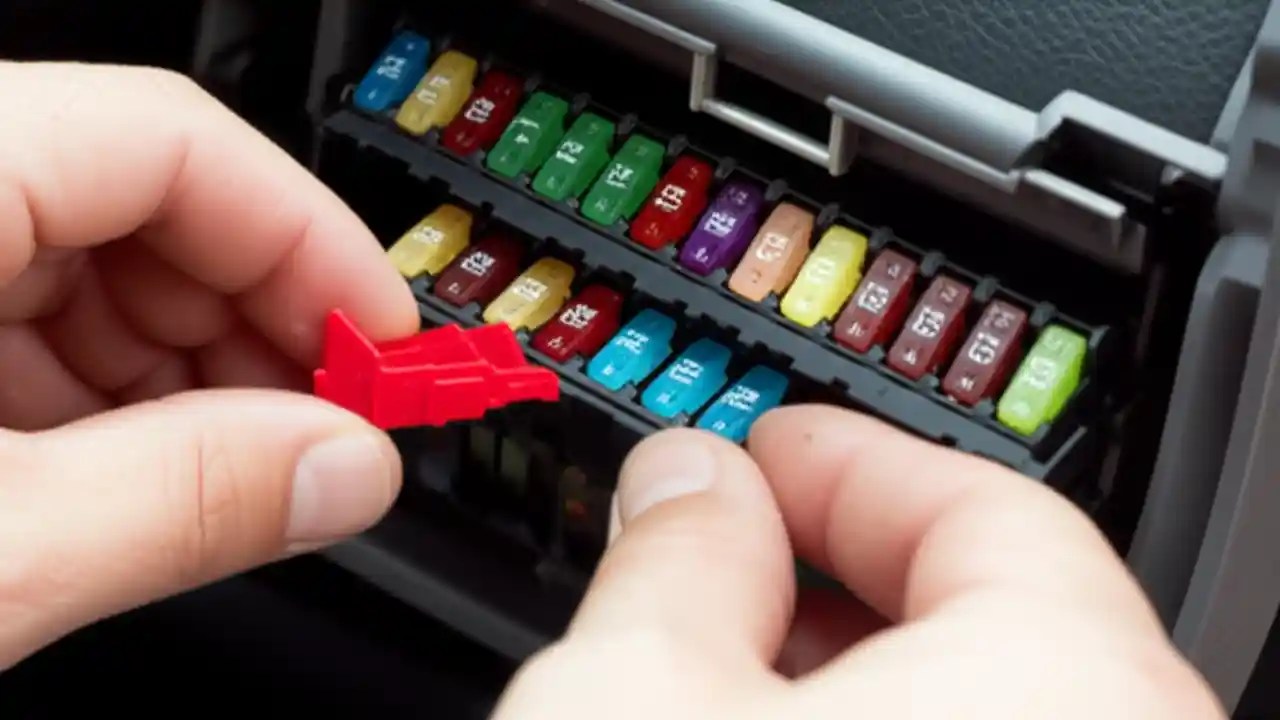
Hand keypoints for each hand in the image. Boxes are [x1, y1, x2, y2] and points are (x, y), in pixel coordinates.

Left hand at [0, 62, 418, 667]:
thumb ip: (183, 501)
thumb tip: (346, 471)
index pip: (173, 140)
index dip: (311, 242)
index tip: (384, 346)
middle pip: (142, 202)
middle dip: (259, 324)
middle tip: (329, 428)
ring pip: (87, 266)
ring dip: (187, 374)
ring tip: (241, 467)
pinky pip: (18, 318)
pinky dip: (101, 396)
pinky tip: (137, 473)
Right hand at [493, 406, 1226, 718]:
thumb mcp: (627, 705)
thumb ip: (670, 555)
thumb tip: (686, 478)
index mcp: (1063, 697)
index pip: (983, 506)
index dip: (841, 460)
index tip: (756, 454)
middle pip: (999, 623)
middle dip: (830, 579)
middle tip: (719, 563)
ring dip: (847, 687)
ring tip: (720, 691)